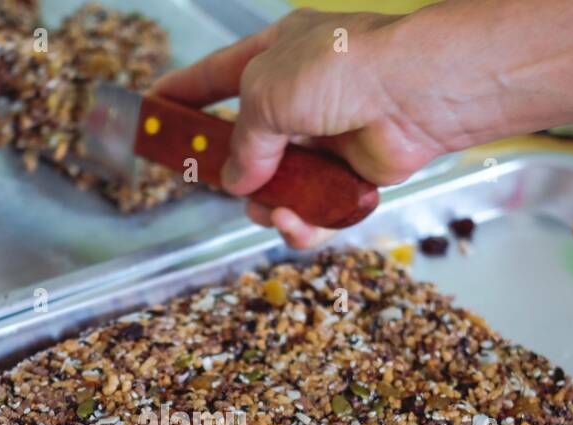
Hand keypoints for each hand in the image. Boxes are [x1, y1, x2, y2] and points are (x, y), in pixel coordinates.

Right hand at [154, 9, 440, 248]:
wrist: (416, 93)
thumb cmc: (342, 69)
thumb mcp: (266, 93)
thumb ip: (242, 140)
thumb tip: (237, 181)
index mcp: (277, 54)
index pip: (218, 75)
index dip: (185, 93)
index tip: (156, 109)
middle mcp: (303, 94)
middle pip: (250, 140)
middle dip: (231, 169)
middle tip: (213, 186)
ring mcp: (329, 136)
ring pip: (280, 184)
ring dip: (268, 203)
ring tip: (268, 208)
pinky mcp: (352, 175)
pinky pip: (316, 209)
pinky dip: (302, 222)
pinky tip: (293, 222)